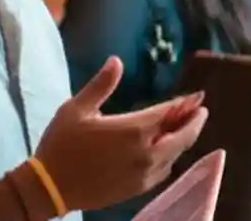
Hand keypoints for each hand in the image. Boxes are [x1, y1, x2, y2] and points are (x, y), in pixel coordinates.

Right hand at [33, 56, 208, 211]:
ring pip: (174, 155)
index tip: (197, 96)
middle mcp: (145, 153)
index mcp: (133, 130)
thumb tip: (116, 60)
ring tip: (185, 127)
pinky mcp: (137, 189)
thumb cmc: (61, 144)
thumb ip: (101, 84)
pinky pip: (163, 171)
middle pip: (182, 137)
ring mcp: (143, 174)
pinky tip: (166, 151)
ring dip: (182, 140)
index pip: (169, 113)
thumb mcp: (77, 109)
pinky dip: (170, 158)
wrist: (49, 188)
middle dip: (195, 122)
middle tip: (201, 111)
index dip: (185, 103)